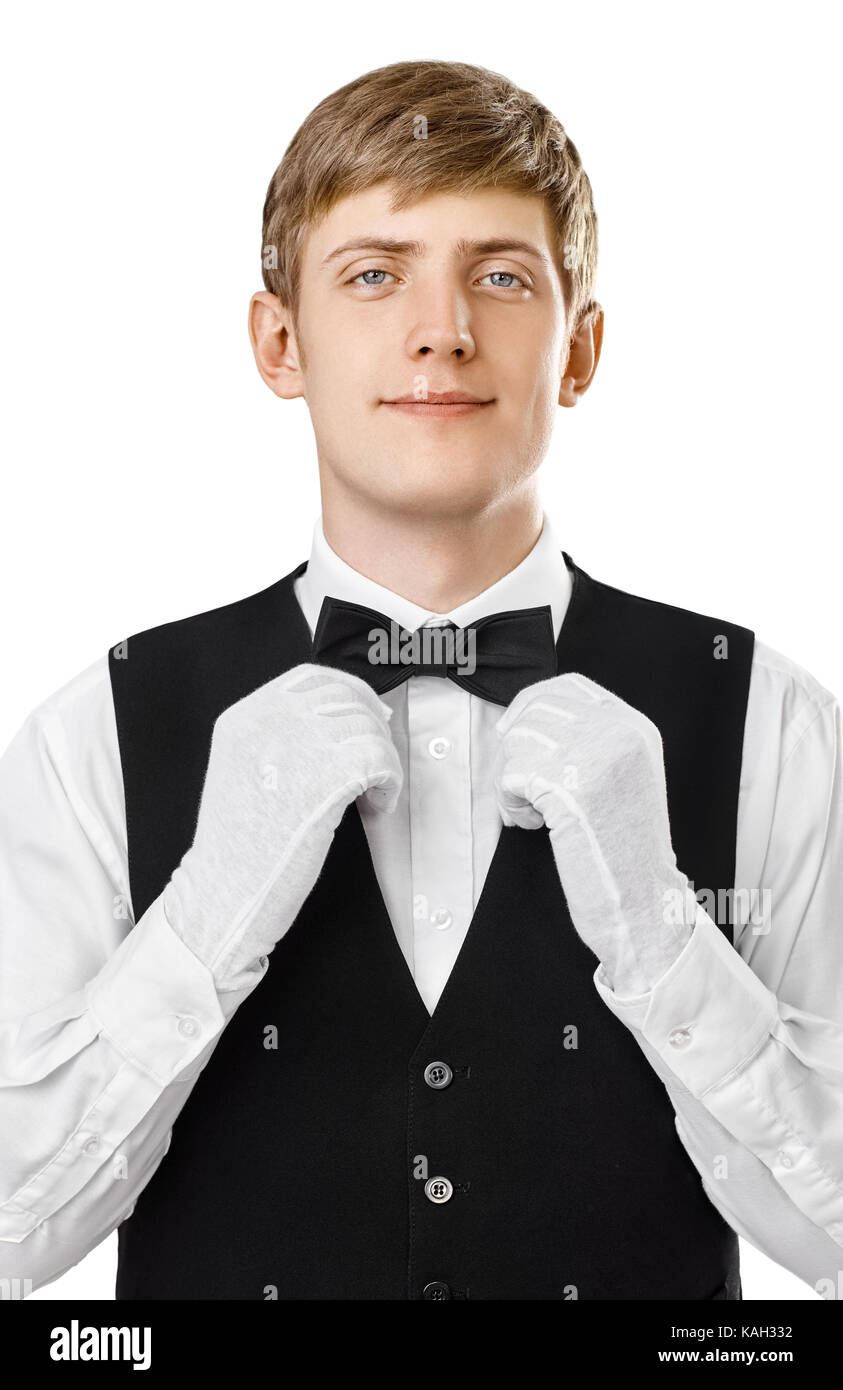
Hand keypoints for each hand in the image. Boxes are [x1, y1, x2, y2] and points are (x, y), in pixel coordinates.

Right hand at [163, 663, 401, 990]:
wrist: (222, 894)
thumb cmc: (239, 848)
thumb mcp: (244, 771)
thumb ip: (282, 739)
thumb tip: (346, 720)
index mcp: (243, 718)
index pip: (311, 678)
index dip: (351, 694)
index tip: (368, 720)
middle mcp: (268, 722)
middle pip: (346, 698)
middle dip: (372, 730)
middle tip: (376, 766)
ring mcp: (296, 748)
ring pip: (367, 729)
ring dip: (382, 761)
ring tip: (371, 796)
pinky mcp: (324, 780)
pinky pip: (380, 760)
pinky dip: (389, 783)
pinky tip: (375, 806)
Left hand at [492, 672, 697, 995]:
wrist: (642, 900)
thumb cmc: (623, 846)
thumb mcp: (623, 776)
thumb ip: (590, 740)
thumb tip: (527, 713)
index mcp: (635, 728)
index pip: (569, 685)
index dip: (532, 702)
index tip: (517, 729)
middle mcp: (619, 734)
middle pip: (535, 711)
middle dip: (519, 748)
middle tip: (529, 787)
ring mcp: (595, 759)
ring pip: (518, 743)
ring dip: (516, 781)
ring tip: (540, 812)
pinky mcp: (569, 789)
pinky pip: (511, 778)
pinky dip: (512, 806)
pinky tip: (537, 825)